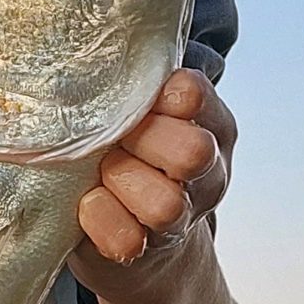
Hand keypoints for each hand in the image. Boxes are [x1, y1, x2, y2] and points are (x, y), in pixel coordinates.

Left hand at [70, 69, 234, 298]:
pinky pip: (124, 238)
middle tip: (117, 139)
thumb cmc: (134, 154)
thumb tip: (96, 51)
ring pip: (164, 203)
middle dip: (141, 141)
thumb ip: (142, 85)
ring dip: (121, 182)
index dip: (158, 96)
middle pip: (192, 152)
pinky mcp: (143, 252)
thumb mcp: (148, 112)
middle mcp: (208, 174)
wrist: (139, 240)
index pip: (194, 96)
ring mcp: (180, 218)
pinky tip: (90, 204)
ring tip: (102, 174)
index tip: (139, 101)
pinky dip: (100, 218)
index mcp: (213, 128)